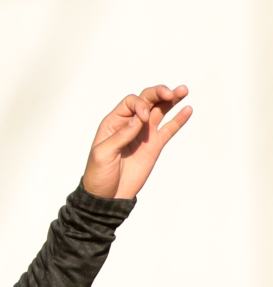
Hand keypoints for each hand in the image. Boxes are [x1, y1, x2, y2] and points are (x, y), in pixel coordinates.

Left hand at [81, 85, 191, 199]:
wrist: (108, 196)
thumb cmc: (99, 174)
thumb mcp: (103, 154)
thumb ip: (120, 136)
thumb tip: (140, 119)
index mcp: (114, 123)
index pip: (131, 103)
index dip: (140, 105)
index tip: (144, 119)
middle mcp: (130, 124)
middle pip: (147, 100)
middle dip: (159, 93)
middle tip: (171, 92)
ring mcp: (144, 134)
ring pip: (160, 111)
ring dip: (171, 100)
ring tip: (183, 90)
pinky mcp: (154, 145)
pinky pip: (169, 129)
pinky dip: (178, 119)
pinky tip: (187, 109)